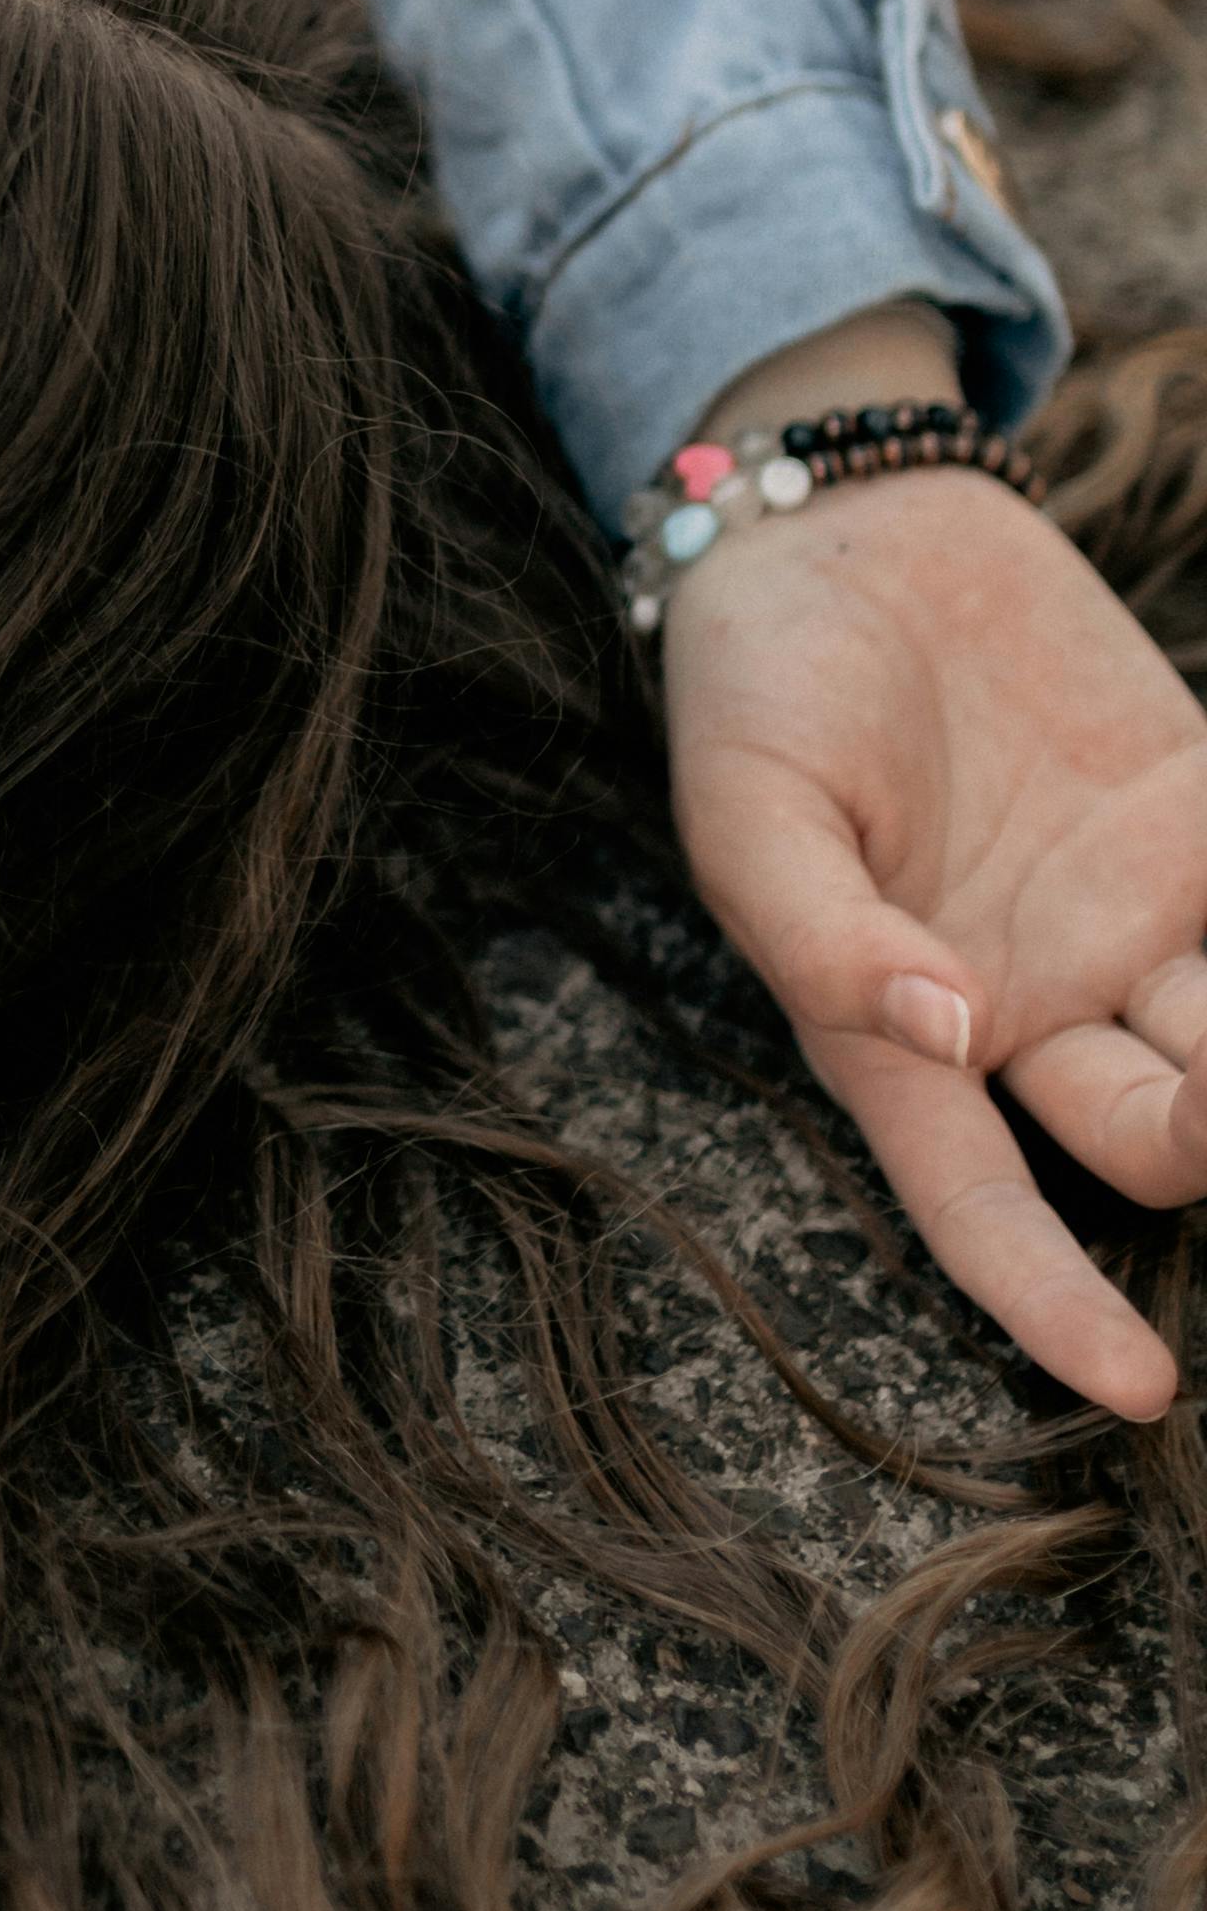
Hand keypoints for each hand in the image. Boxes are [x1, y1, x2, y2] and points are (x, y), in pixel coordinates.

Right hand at [663, 436, 1206, 1426]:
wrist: (849, 518)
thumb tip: (943, 1031)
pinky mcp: (1200, 820)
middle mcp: (1035, 1000)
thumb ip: (821, 933)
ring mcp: (1132, 914)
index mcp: (908, 1031)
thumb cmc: (760, 683)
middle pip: (1157, 1139)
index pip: (987, 1206)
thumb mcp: (748, 805)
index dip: (1056, 1308)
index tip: (1142, 1392)